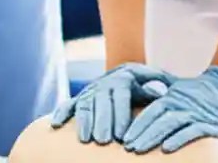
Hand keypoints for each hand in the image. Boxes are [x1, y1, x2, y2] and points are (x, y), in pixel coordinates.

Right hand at [51, 63, 177, 144]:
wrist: (128, 76)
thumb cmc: (145, 88)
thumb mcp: (153, 85)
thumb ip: (156, 87)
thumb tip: (161, 91)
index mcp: (124, 78)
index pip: (121, 96)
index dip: (120, 115)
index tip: (122, 135)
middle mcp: (105, 83)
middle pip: (101, 102)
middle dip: (102, 122)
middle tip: (104, 141)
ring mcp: (90, 90)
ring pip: (84, 104)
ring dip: (83, 122)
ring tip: (86, 140)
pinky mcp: (80, 98)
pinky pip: (68, 104)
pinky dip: (61, 113)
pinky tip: (56, 125)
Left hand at [123, 65, 217, 153]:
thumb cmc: (196, 91)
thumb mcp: (175, 85)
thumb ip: (157, 86)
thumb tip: (136, 84)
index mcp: (170, 97)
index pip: (150, 111)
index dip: (137, 124)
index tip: (125, 138)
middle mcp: (180, 104)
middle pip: (157, 119)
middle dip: (141, 134)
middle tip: (128, 147)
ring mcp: (194, 114)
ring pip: (170, 125)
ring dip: (154, 137)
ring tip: (140, 149)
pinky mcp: (209, 124)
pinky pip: (192, 132)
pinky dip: (178, 139)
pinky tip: (166, 148)